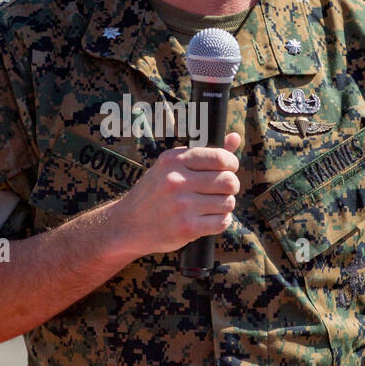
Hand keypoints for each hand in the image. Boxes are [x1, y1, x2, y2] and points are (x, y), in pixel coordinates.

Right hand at [110, 132, 241, 257]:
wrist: (129, 224)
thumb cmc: (155, 192)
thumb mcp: (173, 166)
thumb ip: (205, 153)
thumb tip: (235, 137)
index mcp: (174, 160)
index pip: (220, 158)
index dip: (232, 164)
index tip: (229, 169)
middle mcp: (176, 181)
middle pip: (228, 181)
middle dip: (231, 186)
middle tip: (223, 190)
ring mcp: (181, 205)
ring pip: (227, 202)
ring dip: (225, 205)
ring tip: (213, 205)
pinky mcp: (186, 227)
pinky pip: (222, 222)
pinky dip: (221, 221)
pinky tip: (210, 219)